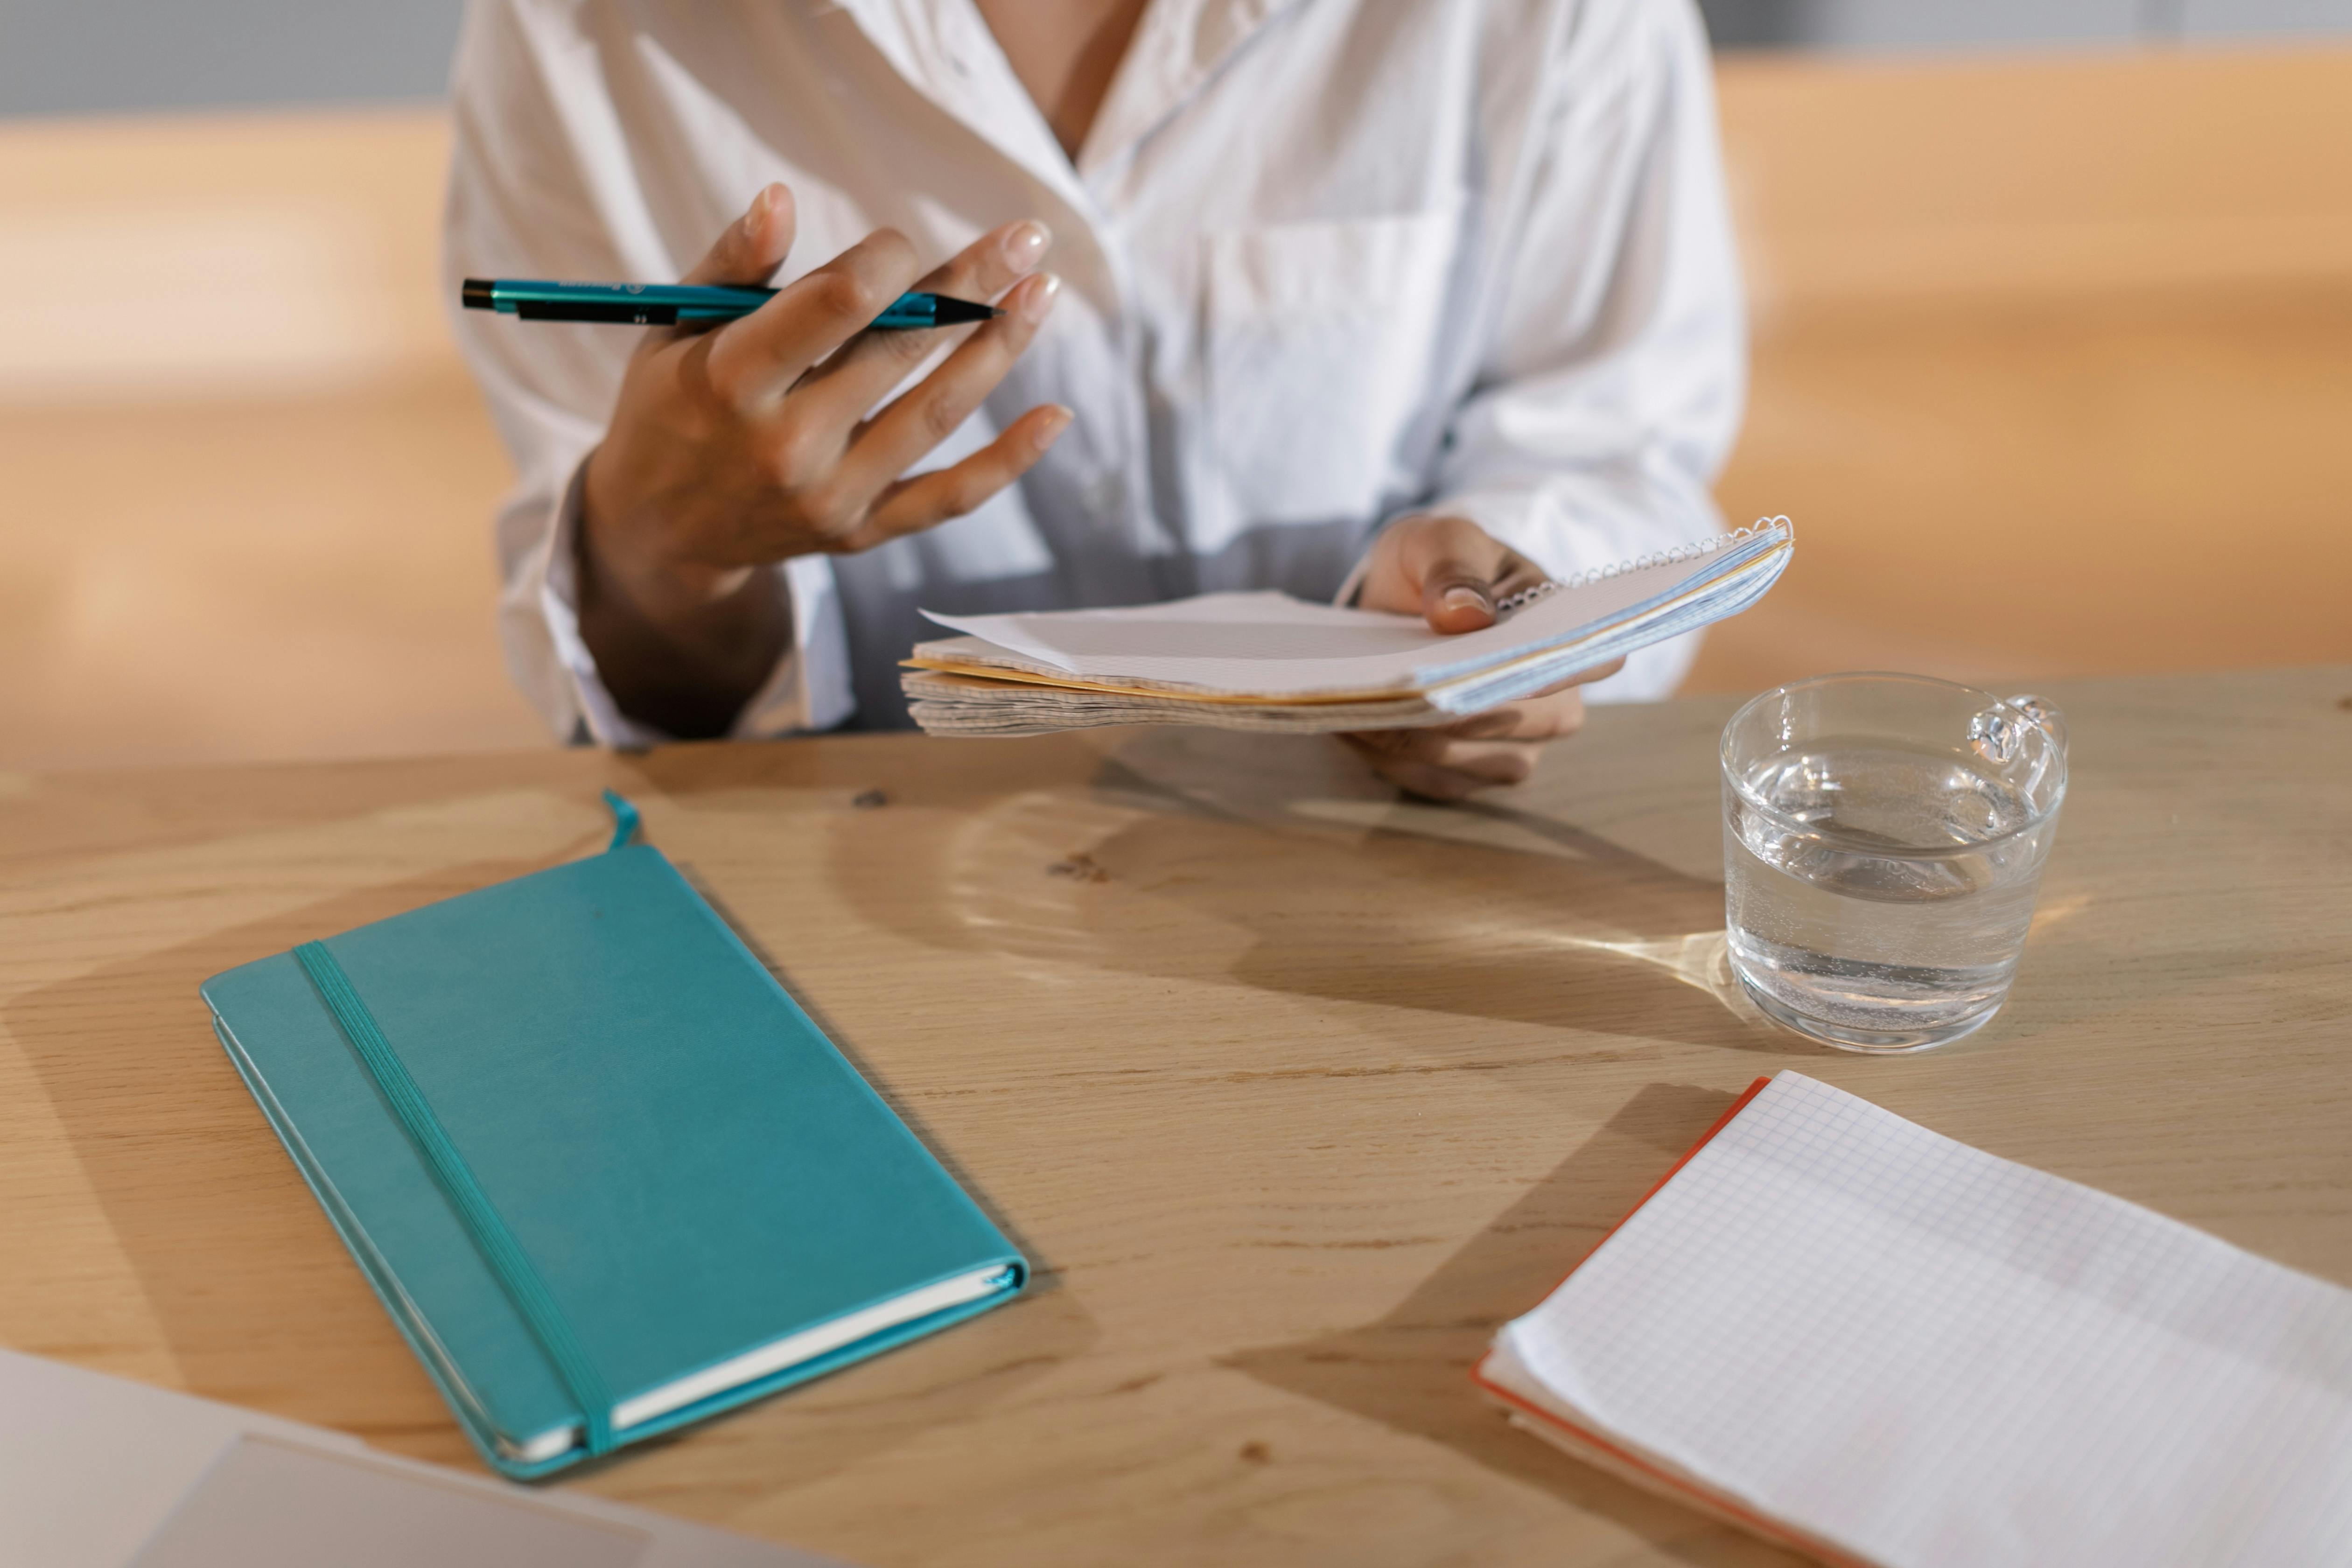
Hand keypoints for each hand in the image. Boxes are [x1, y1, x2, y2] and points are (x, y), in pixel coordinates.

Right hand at [576, 183, 1069, 735]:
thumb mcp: (674, 328)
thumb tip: (781, 197)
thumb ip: (731, 264)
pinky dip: (1007, 462)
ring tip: (1041, 293)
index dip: (888, 260)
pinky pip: (947, 498)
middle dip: (970, 285)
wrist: (660, 532)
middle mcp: (786, 445)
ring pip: (936, 412)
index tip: (902, 242)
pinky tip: (1055, 415)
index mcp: (733, 381)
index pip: (838, 304)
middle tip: (1027, 236)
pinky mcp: (860, 531)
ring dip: (998, 349)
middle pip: (900, 348)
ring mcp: (829, 495)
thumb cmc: (669, 405)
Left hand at [1340, 514, 1623, 800]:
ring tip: (1360, 697)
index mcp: (1566, 635)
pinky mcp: (1469, 774)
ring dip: (1407, 733)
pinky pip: (1430, 778)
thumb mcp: (1443, 539)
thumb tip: (1464, 613)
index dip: (1550, 672)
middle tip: (1391, 683)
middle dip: (1447, 707)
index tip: (1487, 667)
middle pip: (1513, 723)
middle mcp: (1556, 703)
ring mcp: (1515, 746)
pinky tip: (1357, 723)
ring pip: (1464, 757)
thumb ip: (1454, 566)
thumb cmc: (1439, 562)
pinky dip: (1388, 755)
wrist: (1405, 599)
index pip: (1590, 662)